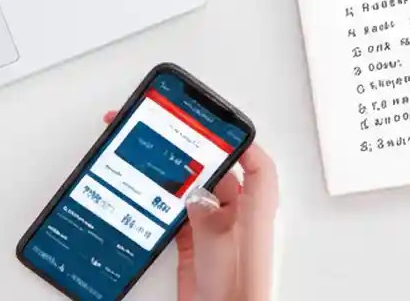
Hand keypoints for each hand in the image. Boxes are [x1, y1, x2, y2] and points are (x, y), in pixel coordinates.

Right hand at [101, 111, 278, 300]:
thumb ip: (208, 214)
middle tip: (178, 136)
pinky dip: (165, 207)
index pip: (258, 166)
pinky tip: (151, 198)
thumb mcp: (221, 243)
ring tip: (156, 162)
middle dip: (199, 157)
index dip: (244, 143)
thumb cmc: (238, 292)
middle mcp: (238, 219)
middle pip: (221, 176)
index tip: (221, 126)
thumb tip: (195, 195)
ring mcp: (216, 233)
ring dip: (178, 181)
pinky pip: (180, 217)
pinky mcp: (195, 248)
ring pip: (196, 195)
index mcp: (255, 212)